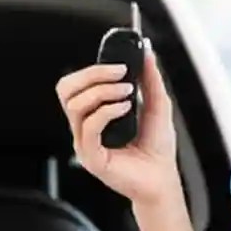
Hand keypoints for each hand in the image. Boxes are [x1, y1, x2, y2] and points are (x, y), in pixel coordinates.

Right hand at [55, 41, 179, 205]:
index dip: (93, 70)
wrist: (163, 179)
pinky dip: (106, 112)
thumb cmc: (157, 147)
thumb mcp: (158, 105)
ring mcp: (85, 142)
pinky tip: (124, 108)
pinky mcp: (92, 157)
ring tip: (127, 94)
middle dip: (92, 75)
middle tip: (120, 73)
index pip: (75, 84)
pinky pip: (88, 127)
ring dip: (102, 92)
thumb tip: (146, 51)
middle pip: (66, 91)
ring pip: (74, 106)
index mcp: (94, 113)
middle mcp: (85, 127)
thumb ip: (150, 79)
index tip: (120, 64)